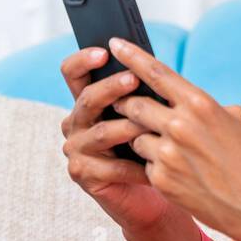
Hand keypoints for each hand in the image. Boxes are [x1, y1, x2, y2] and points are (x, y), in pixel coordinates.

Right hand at [59, 47, 202, 240]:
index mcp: (91, 100)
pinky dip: (134, 166)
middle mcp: (77, 121)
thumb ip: (153, 92)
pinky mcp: (82, 174)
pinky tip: (153, 167)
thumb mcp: (158, 113)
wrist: (162, 189)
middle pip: (87, 98)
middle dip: (112, 87)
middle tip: (133, 79)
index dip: (84, 59)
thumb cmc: (161, 145)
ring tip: (152, 127)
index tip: (106, 51)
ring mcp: (76, 148)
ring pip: (100, 131)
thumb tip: (166, 69)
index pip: (74, 72)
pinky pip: (108, 166)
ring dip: (128, 127)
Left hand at [106, 36, 240, 240]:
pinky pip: (144, 163)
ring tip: (168, 148)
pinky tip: (176, 172)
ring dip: (143, 138)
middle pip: (134, 104)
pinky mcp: (161, 180)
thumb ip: (203, 105)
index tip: (115, 43)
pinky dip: (154, 164)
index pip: (156, 72)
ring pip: (135, 136)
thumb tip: (180, 98)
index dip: (131, 56)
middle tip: (127, 105)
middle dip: (128, 104)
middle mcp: (180, 126)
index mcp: (200, 104)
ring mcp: (168, 154)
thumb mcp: (236, 120)